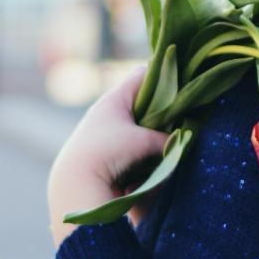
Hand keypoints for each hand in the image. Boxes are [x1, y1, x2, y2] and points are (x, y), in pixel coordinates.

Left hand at [48, 63, 170, 243]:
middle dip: (161, 110)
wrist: (76, 182)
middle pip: (142, 102)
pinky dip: (142, 150)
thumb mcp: (143, 141)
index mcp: (114, 99)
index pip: (142, 75)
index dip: (163, 76)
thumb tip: (180, 143)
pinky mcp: (105, 153)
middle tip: (181, 118)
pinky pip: (131, 145)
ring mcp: (106, 132)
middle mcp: (108, 112)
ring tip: (168, 141)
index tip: (182, 84)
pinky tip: (152, 159)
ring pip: (138, 126)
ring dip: (152, 134)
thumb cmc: (108, 152)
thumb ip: (167, 139)